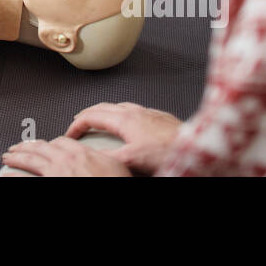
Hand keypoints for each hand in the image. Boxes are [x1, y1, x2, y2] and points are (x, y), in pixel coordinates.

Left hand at [2, 136, 131, 176]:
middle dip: (27, 146)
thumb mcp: (116, 166)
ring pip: (30, 159)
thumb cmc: (116, 182)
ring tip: (8, 156)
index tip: (45, 144)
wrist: (117, 190)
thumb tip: (103, 158)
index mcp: (82, 153)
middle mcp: (65, 160)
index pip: (61, 141)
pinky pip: (25, 178)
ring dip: (16, 156)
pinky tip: (5, 174)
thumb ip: (104, 158)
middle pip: (41, 147)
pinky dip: (13, 175)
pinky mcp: (49, 183)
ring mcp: (54, 173)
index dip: (51, 143)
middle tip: (18, 147)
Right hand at [65, 102, 182, 173]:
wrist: (196, 147)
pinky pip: (136, 110)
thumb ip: (109, 156)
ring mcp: (149, 112)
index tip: (70, 133)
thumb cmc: (168, 151)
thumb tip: (92, 155)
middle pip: (104, 107)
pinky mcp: (161, 116)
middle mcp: (136, 111)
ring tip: (102, 120)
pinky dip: (124, 114)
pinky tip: (131, 123)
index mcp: (125, 119)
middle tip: (80, 122)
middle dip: (88, 114)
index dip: (77, 124)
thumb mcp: (132, 158)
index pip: (92, 116)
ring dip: (106, 112)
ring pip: (120, 106)